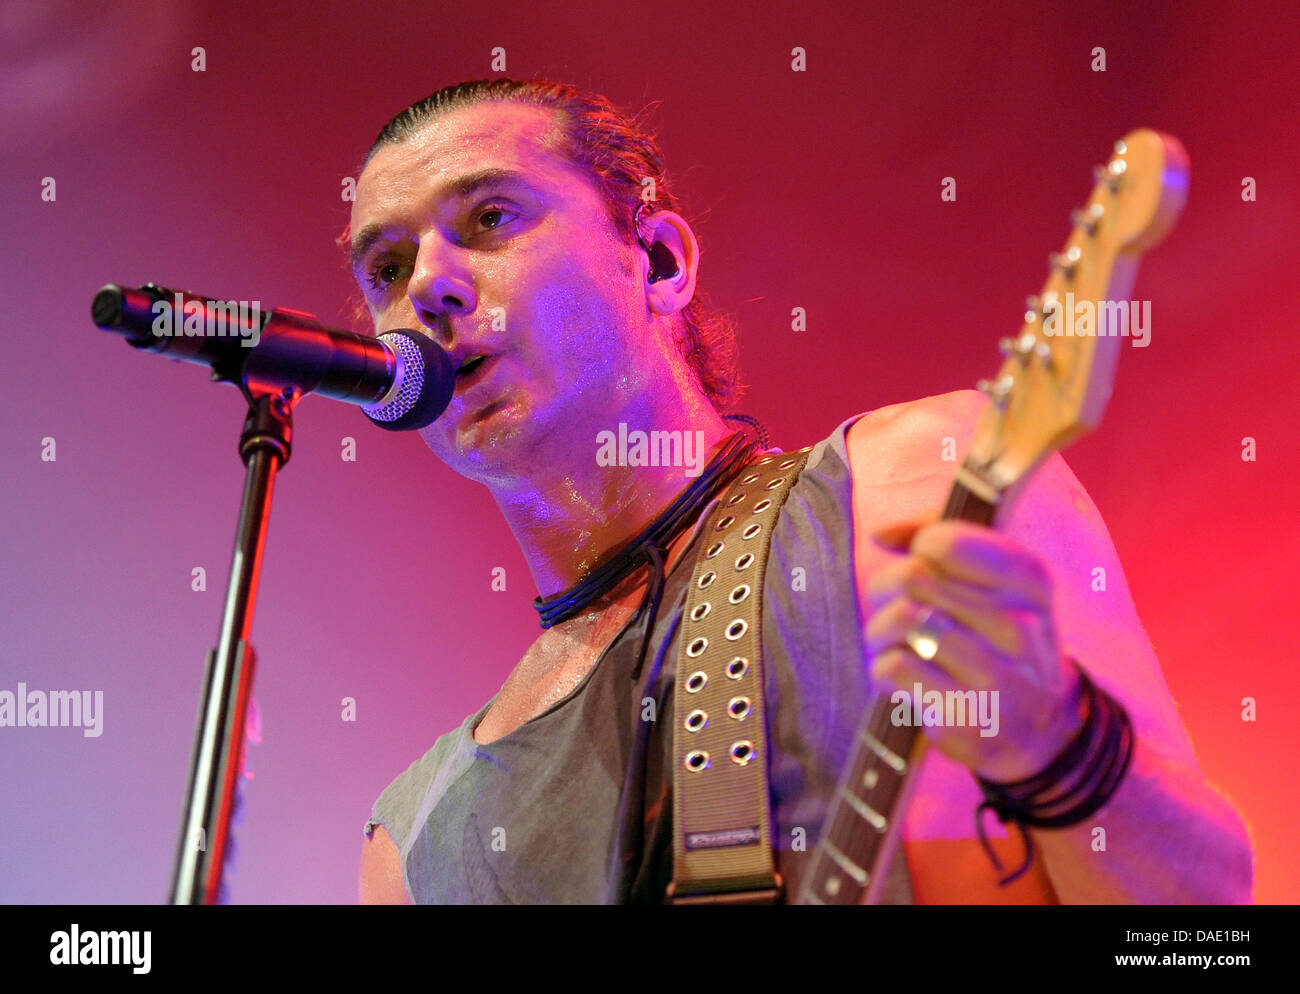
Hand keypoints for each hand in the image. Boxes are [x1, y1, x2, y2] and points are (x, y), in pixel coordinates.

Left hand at [863, 514, 1084, 782]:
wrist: (1042, 727)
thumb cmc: (999, 638)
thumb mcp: (995, 582)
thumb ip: (940, 539)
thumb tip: (881, 535)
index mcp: (1029, 582)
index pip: (947, 543)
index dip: (919, 548)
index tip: (923, 565)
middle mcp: (1019, 627)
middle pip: (913, 578)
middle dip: (885, 587)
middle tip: (887, 604)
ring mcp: (995, 676)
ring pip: (901, 620)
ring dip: (879, 631)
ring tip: (890, 643)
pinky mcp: (965, 717)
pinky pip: (894, 668)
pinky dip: (882, 669)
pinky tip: (899, 678)